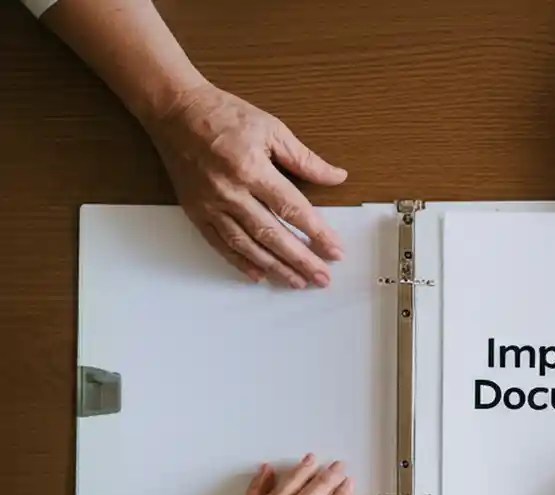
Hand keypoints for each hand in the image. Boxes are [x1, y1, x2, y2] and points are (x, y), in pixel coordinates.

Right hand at [144, 83, 347, 287]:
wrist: (175, 110)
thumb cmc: (224, 114)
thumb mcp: (272, 129)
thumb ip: (305, 159)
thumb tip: (336, 177)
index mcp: (252, 169)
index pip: (293, 209)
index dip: (317, 233)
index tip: (335, 251)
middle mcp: (230, 191)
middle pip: (272, 234)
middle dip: (300, 260)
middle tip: (321, 278)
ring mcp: (210, 204)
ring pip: (247, 245)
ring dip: (274, 267)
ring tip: (297, 282)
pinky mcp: (195, 210)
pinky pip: (219, 243)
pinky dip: (239, 261)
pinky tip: (258, 275)